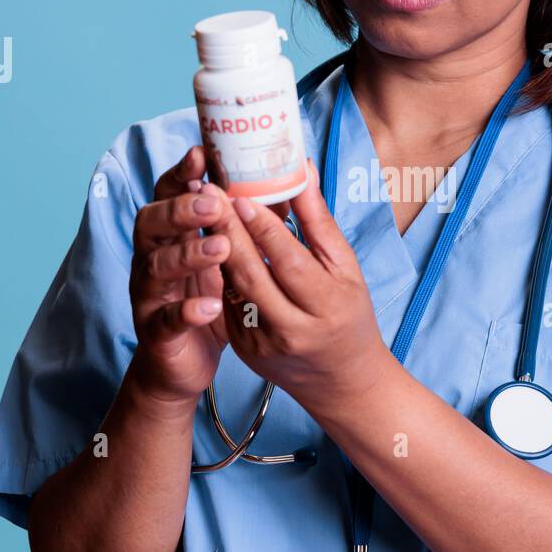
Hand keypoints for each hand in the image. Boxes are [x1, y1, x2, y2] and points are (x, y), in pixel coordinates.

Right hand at [129, 145, 234, 405]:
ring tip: (220, 247)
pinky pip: (164, 320)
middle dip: (181, 209)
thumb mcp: (225, 257)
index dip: (180, 174)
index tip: (201, 155)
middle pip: (150, 223)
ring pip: (155, 267)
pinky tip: (208, 306)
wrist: (184, 362)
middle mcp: (152, 258)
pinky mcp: (155, 333)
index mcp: (169, 235)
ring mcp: (149, 295)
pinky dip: (184, 312)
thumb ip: (238, 222)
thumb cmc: (208, 298)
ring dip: (187, 255)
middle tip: (214, 202)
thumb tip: (275, 181)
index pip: (166, 194)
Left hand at [210, 158, 391, 418]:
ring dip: (215, 246)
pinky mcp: (244, 350)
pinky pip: (228, 303)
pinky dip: (220, 270)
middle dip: (227, 229)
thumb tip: (301, 171)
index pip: (288, 261)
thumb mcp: (346, 269)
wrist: (340, 380)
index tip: (241, 194)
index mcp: (326, 307)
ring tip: (203, 209)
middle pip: (252, 274)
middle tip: (208, 190)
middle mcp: (292, 330)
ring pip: (233, 288)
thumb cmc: (349, 314)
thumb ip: (319, 222)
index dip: (263, 228)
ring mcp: (263, 344)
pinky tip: (210, 241)